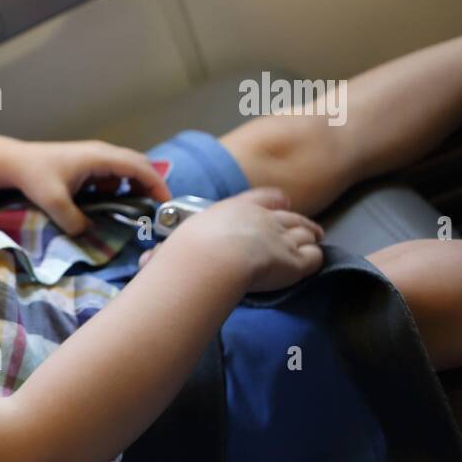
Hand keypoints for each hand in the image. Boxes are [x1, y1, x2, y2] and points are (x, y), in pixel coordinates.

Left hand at [9, 140, 173, 235]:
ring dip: (134, 187)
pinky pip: (113, 175)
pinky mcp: (89, 164)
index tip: (167, 203)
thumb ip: (74, 221)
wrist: (16, 163)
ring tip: (133, 210)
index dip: (157, 184)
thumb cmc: (35, 176)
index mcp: (100, 158)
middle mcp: (102, 153)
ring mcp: (96, 157)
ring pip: (126, 170)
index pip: (139, 167)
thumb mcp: (53, 202)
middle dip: (150, 186)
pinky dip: (118, 188)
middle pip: (139, 165)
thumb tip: (91, 233)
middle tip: (155, 210)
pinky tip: (108, 203)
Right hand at [137, 187, 324, 292]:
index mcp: (238, 209)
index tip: (281, 205)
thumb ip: (168, 252)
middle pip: (292, 216)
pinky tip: (312, 263)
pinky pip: (314, 257)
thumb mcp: (179, 241)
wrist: (215, 257)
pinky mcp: (294, 260)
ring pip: (308, 233)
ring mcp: (282, 238)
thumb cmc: (192, 248)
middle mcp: (264, 219)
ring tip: (314, 243)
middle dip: (301, 222)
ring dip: (311, 238)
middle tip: (308, 228)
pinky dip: (315, 259)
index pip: (264, 198)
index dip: (275, 203)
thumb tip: (146, 263)